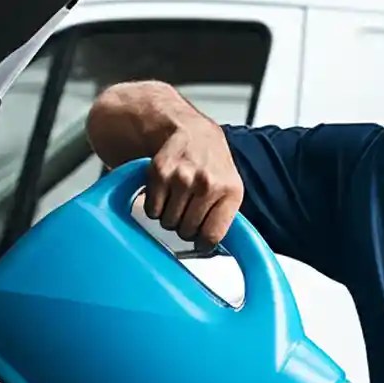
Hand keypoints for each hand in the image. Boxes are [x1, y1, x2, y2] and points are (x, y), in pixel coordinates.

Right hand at [144, 118, 243, 249]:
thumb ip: (225, 218)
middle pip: (186, 232)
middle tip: (188, 211)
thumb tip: (214, 250)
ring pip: (167, 222)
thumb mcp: (231, 189)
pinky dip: (155, 206)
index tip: (200, 241)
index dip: (203, 243)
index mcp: (230, 192)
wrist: (193, 133)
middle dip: (185, 227)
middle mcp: (207, 184)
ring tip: (178, 199)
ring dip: (169, 217)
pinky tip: (165, 192)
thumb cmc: (213, 164)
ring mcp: (182, 178)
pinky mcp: (159, 172)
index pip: (212, 236)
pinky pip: (151, 210)